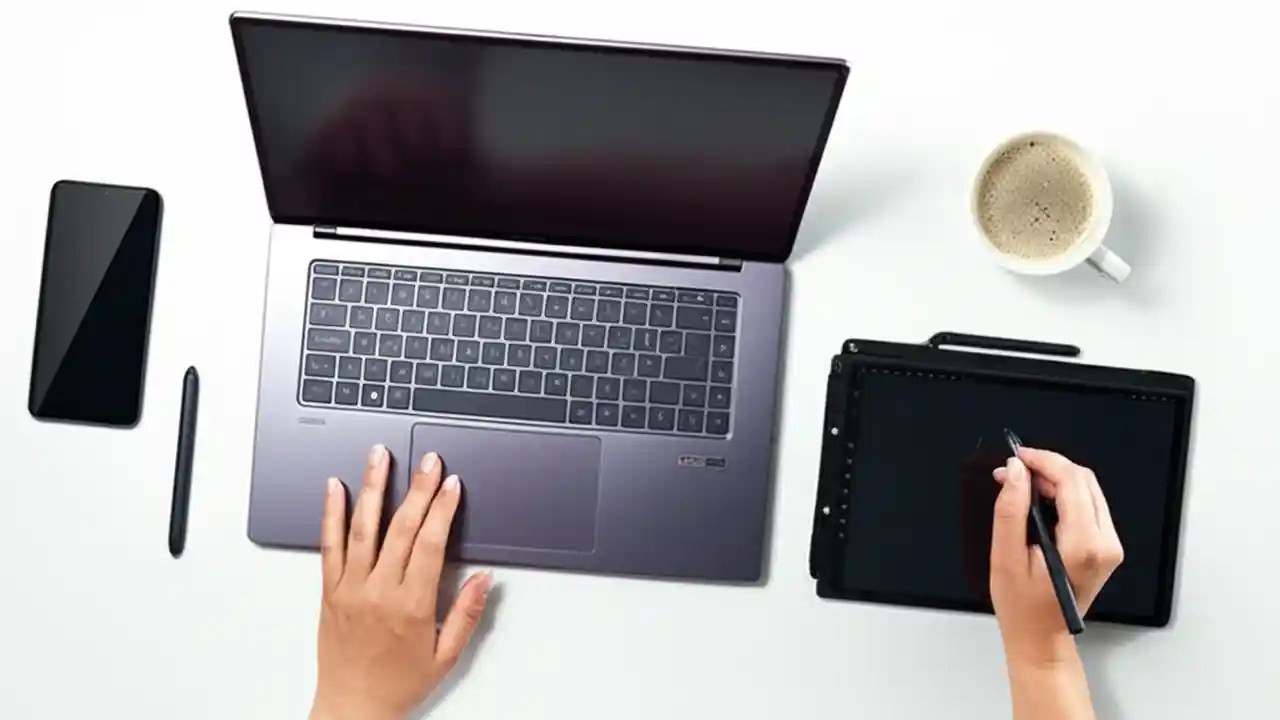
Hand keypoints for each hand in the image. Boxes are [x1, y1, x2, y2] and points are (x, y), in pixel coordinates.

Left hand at [312, 445, 491, 719]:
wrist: (352, 706)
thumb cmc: (398, 684)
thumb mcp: (446, 655)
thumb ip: (467, 613)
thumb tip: (485, 579)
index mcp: (411, 606)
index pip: (430, 544)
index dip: (443, 510)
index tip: (452, 485)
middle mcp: (378, 592)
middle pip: (401, 528)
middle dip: (419, 489)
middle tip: (430, 460)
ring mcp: (350, 588)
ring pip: (362, 527)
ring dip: (373, 487)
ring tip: (380, 456)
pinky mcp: (329, 590)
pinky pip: (329, 545)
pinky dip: (332, 513)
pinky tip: (335, 487)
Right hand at [990, 448, 1123, 664]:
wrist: (1042, 638)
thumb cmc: (1023, 608)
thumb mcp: (1006, 558)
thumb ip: (1010, 510)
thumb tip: (1014, 472)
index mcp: (1084, 546)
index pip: (1071, 482)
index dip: (1043, 461)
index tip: (1017, 456)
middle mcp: (1105, 544)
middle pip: (1083, 481)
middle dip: (1047, 468)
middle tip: (1013, 471)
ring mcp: (1110, 546)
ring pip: (1087, 489)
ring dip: (1054, 480)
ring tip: (1020, 486)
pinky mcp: (1105, 547)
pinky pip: (1089, 505)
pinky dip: (1063, 495)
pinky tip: (1037, 500)